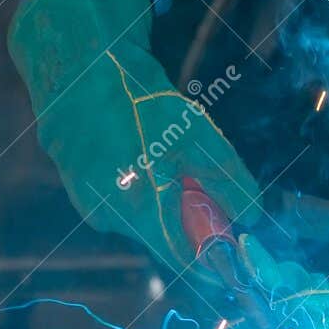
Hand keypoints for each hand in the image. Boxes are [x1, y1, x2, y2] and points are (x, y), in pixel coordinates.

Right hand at [10, 0, 259, 271]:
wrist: (80, 68)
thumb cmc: (142, 104)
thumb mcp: (199, 141)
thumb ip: (230, 184)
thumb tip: (253, 217)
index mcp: (139, 212)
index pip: (184, 260)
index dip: (212, 257)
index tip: (233, 248)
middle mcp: (108, 218)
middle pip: (162, 234)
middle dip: (186, 213)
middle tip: (194, 175)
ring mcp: (86, 203)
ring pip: (140, 214)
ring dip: (159, 195)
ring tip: (159, 151)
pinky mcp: (75, 186)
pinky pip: (118, 197)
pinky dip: (136, 182)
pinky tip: (134, 147)